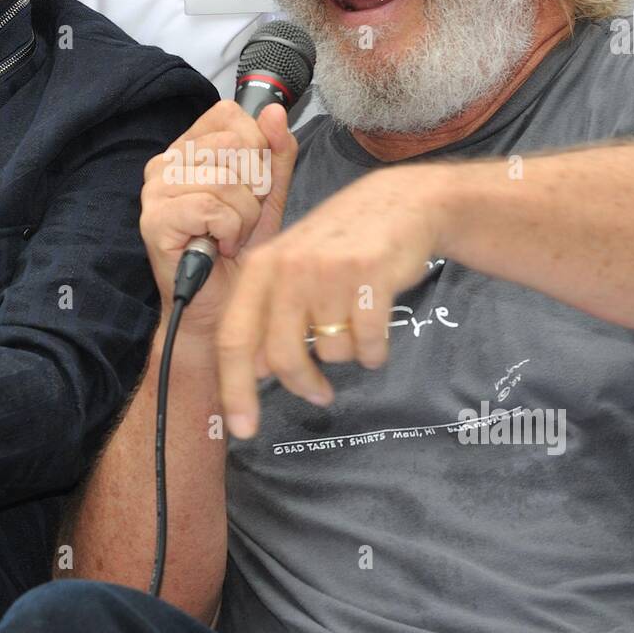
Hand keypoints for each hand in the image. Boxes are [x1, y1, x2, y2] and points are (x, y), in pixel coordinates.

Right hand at [140, 100, 297, 335]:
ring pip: (226, 179)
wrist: (224, 305)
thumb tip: (275, 112)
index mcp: (190, 149)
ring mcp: (155, 190)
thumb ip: (276, 153)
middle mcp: (166, 162)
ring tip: (231, 236)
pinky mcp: (154, 219)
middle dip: (254, 189)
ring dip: (244, 216)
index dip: (256, 148)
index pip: (229, 115)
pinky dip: (229, 231)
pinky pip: (212, 207)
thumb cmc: (241, 253)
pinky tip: (219, 247)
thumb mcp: (269, 196)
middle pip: (233, 145)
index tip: (252, 186)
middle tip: (241, 219)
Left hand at [216, 166, 445, 437]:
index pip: (235, 339)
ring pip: (330, 352)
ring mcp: (329, 270)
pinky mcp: (370, 275)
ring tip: (355, 320)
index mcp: (261, 266)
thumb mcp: (292, 267)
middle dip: (302, 384)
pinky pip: (367, 344)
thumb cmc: (339, 243)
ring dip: (347, 350)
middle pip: (282, 357)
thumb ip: (267, 314)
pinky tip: (376, 326)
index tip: (244, 430)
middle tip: (319, 394)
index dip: (235, 389)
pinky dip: (374, 349)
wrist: (399, 202)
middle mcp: (289, 267)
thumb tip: (253, 370)